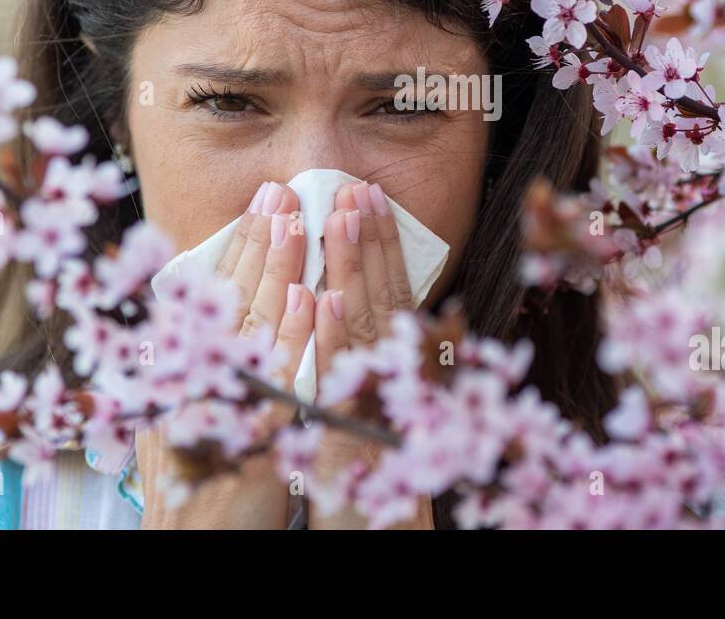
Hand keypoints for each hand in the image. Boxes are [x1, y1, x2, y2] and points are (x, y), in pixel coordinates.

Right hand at [136, 180, 315, 528]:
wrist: (203, 541)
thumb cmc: (211, 480)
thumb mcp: (214, 408)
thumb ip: (222, 360)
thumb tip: (235, 306)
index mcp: (198, 369)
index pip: (222, 295)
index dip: (243, 246)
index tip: (263, 201)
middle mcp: (206, 382)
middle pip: (238, 299)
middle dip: (261, 243)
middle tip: (280, 190)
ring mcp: (230, 407)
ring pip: (259, 326)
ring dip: (280, 270)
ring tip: (297, 221)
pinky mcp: (261, 440)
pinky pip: (287, 380)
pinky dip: (301, 337)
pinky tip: (317, 299)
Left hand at [309, 180, 435, 529]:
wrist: (379, 535)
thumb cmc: (369, 478)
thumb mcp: (371, 406)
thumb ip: (365, 357)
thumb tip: (345, 300)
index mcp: (398, 370)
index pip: (392, 296)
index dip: (381, 246)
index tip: (368, 198)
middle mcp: (397, 382)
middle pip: (382, 300)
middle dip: (367, 242)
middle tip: (356, 188)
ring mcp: (379, 407)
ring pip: (366, 327)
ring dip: (354, 269)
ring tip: (343, 219)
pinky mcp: (353, 435)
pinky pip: (343, 383)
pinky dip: (335, 340)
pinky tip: (326, 300)